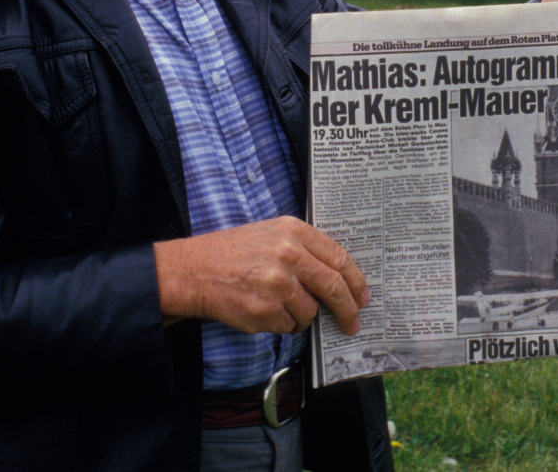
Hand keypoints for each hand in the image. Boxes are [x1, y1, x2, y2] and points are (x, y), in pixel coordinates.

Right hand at [154, 216, 369, 335]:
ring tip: (278, 305)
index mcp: (293, 231)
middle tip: (353, 323)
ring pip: (310, 312)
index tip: (362, 296)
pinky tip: (263, 309)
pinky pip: (288, 326)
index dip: (355, 281)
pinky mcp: (265, 311)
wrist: (195, 270)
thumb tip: (339, 280)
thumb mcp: (271, 234)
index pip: (339, 258)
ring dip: (301, 317)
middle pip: (333, 287)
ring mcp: (277, 284)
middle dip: (347, 309)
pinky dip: (281, 324)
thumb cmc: (234, 253)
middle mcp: (288, 255)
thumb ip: (305, 251)